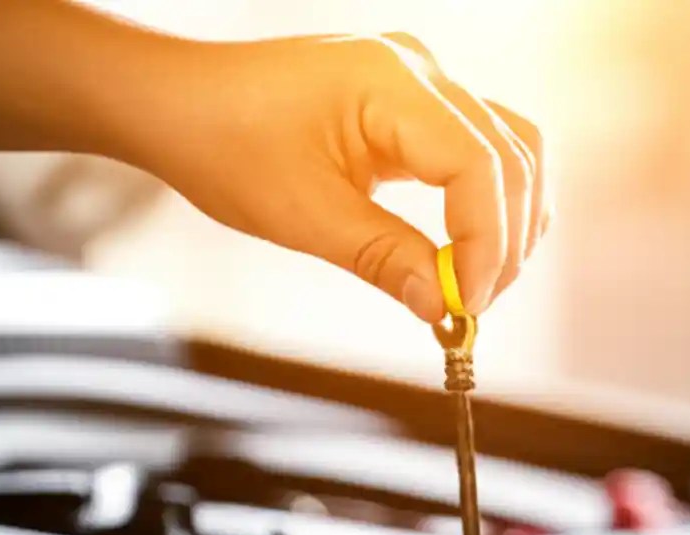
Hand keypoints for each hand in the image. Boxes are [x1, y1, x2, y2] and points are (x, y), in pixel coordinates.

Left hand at [139, 33, 549, 321]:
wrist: (177, 103)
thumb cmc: (222, 142)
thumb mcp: (303, 214)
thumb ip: (384, 258)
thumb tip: (444, 308)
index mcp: (391, 83)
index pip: (478, 164)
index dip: (486, 241)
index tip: (466, 304)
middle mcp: (420, 70)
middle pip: (511, 157)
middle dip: (505, 239)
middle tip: (472, 306)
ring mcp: (422, 82)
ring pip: (511, 151)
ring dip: (507, 221)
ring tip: (475, 284)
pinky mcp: (414, 104)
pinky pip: (479, 150)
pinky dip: (486, 203)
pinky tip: (466, 250)